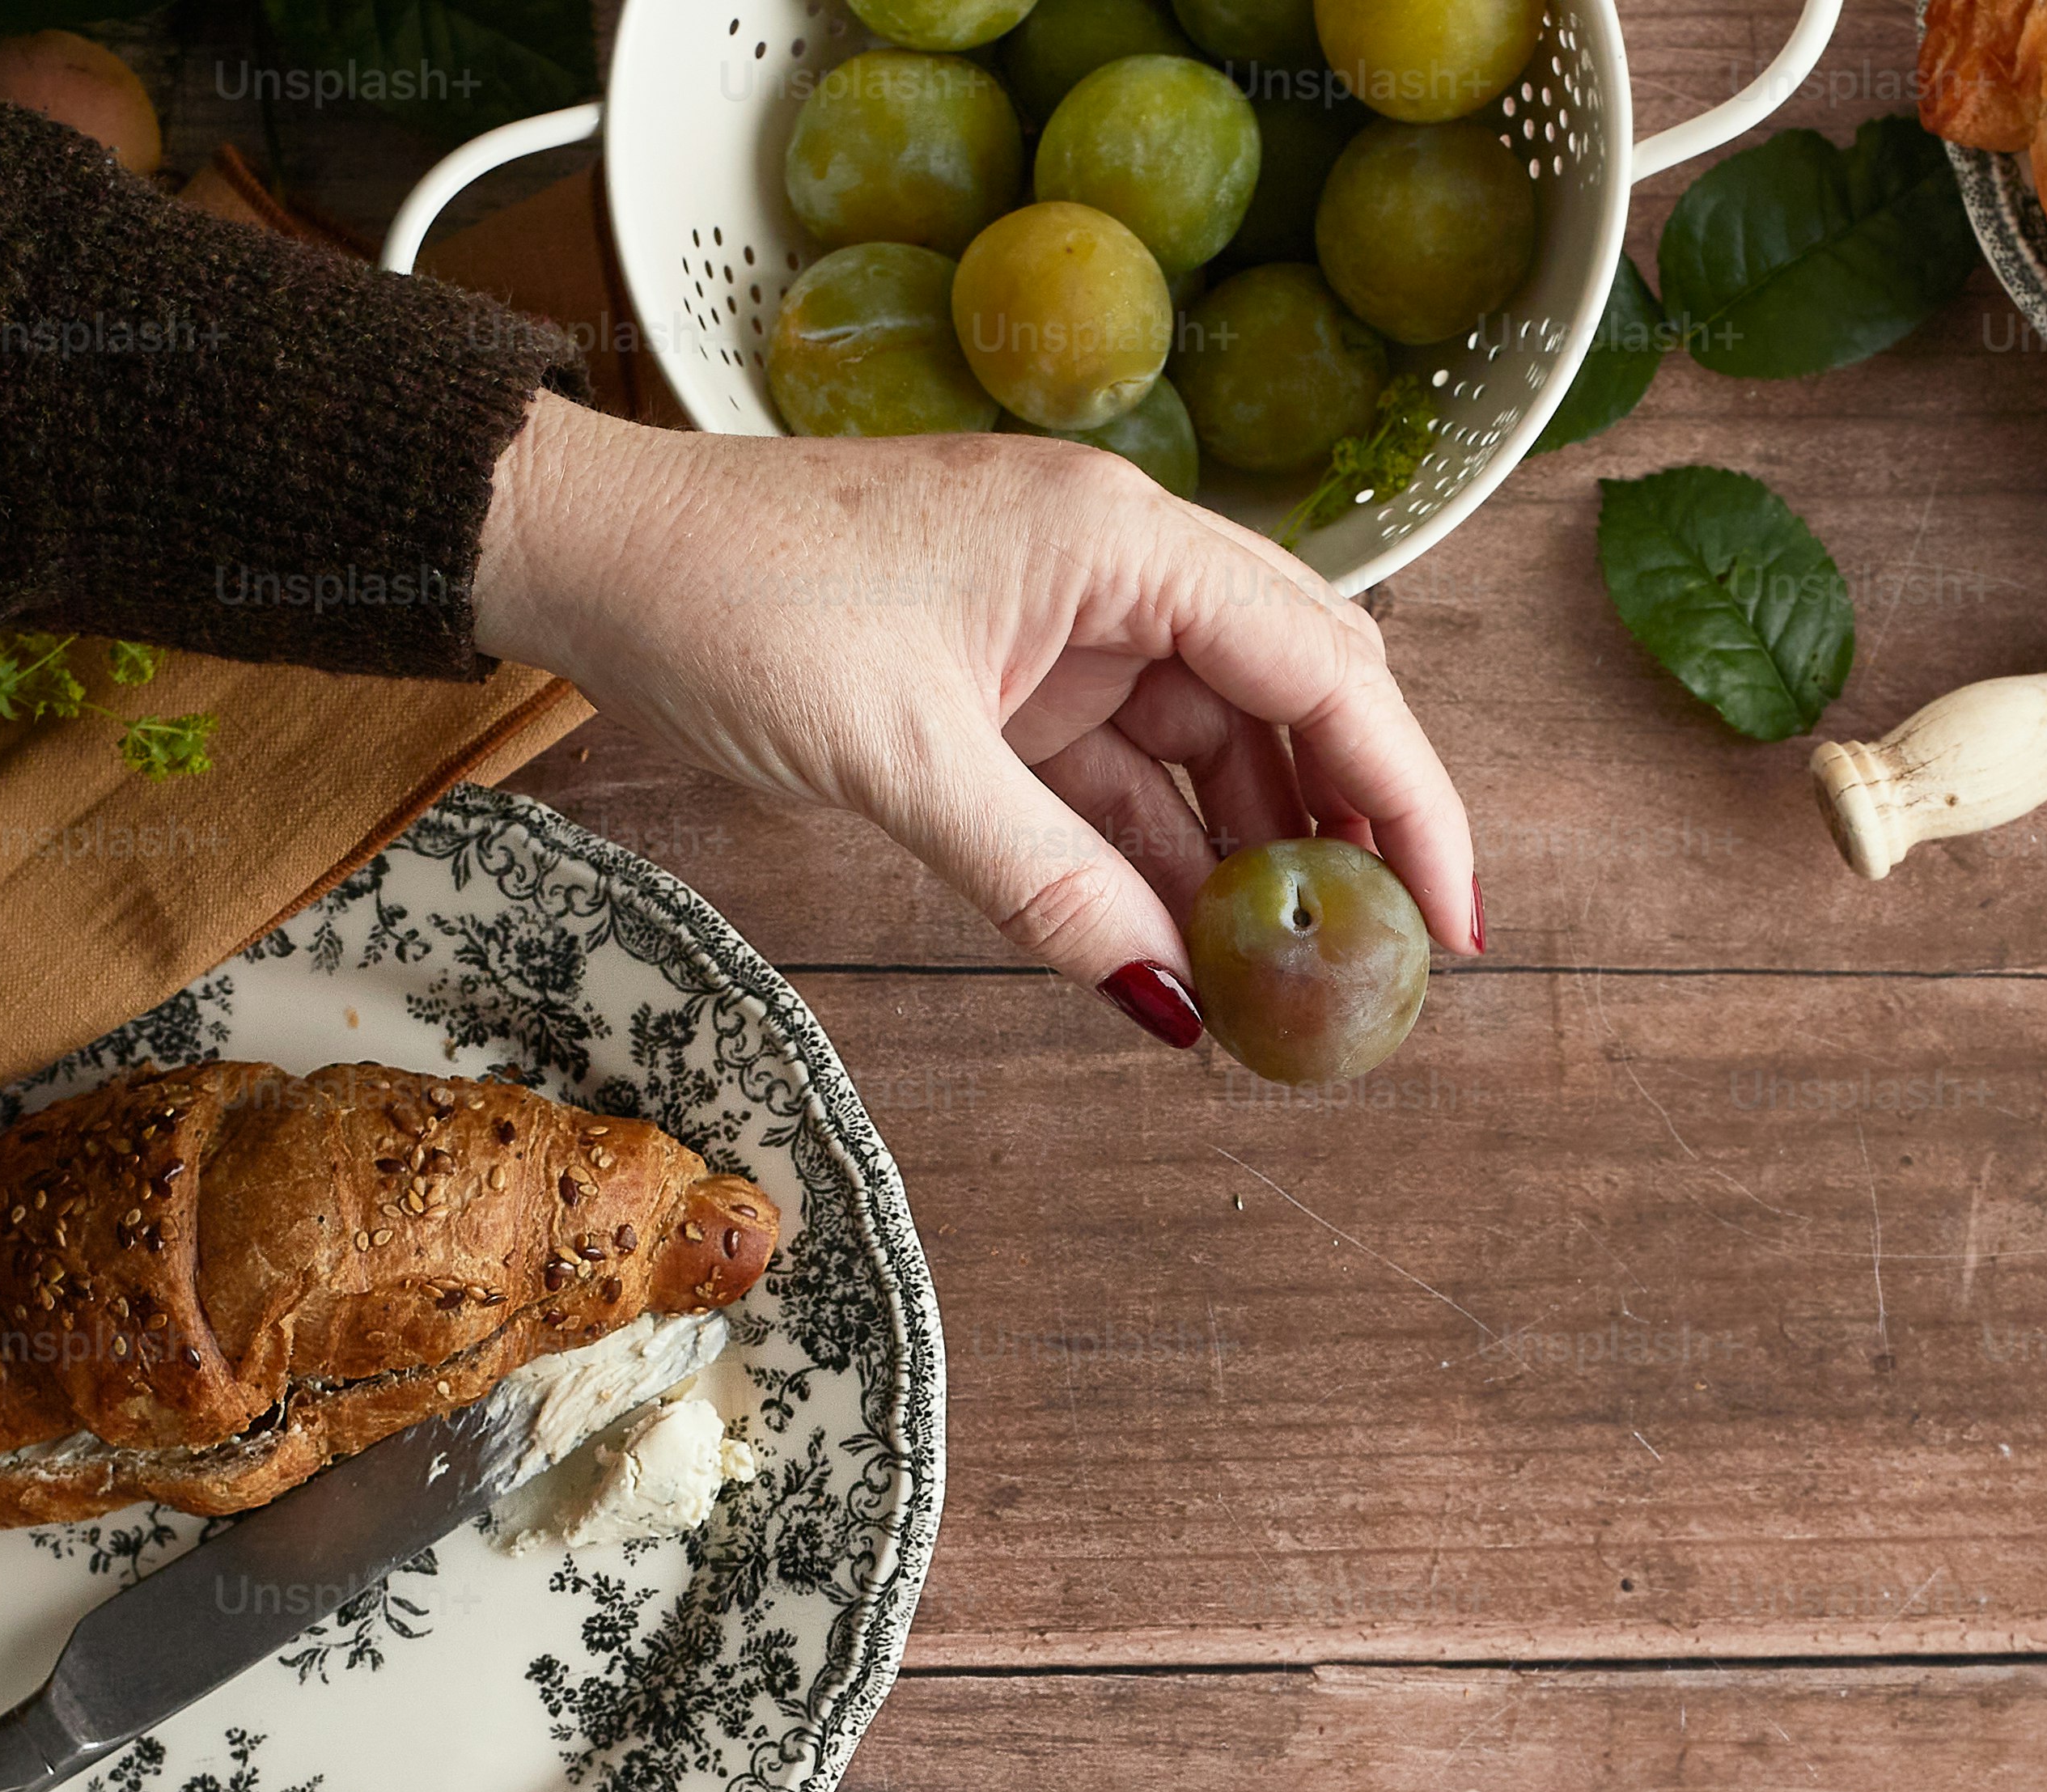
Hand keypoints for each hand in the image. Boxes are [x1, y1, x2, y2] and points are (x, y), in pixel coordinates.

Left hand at [465, 393, 1479, 1046]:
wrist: (596, 556)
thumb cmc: (729, 603)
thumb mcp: (898, 758)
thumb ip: (1048, 880)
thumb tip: (1170, 997)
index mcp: (1118, 538)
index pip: (1323, 666)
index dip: (1407, 796)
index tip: (1450, 915)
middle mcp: (1118, 567)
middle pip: (1299, 699)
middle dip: (1350, 832)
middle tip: (1382, 966)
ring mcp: (1070, 626)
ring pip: (1216, 750)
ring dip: (1251, 863)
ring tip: (1281, 985)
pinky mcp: (1017, 682)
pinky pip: (1127, 781)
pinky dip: (1162, 863)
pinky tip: (1187, 949)